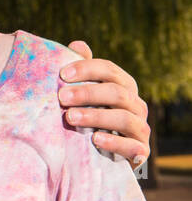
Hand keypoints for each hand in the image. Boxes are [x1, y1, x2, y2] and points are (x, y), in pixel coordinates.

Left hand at [59, 40, 149, 168]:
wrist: (103, 156)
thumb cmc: (90, 117)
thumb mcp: (84, 95)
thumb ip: (82, 73)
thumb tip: (77, 45)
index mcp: (123, 86)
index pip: (110, 70)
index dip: (87, 69)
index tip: (61, 74)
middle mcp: (136, 105)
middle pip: (117, 92)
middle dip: (87, 93)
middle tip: (61, 97)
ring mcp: (140, 129)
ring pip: (125, 118)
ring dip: (96, 116)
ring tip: (70, 117)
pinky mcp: (140, 152)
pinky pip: (133, 146)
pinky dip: (114, 142)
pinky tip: (95, 139)